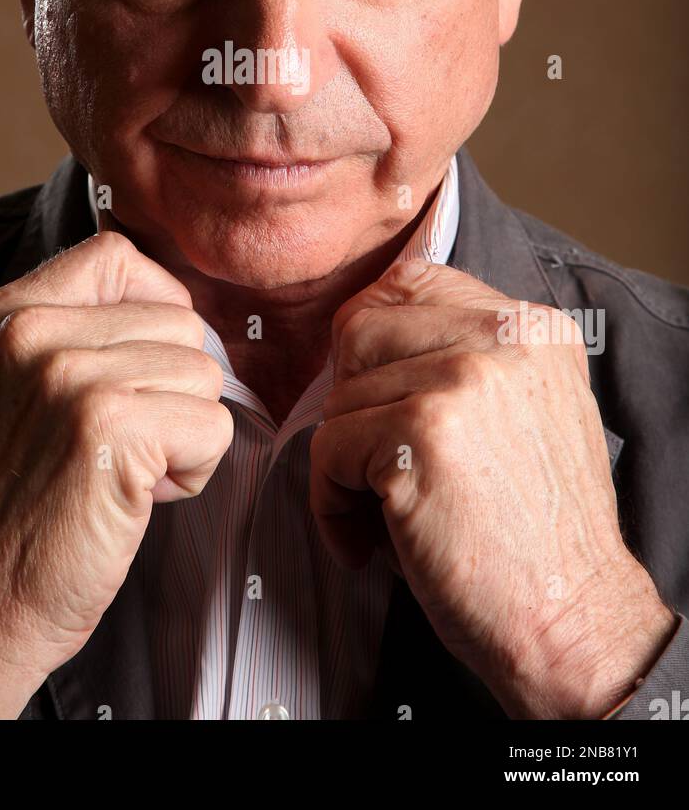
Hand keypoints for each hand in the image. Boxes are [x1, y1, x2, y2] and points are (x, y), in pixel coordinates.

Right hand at [0, 231, 232, 718]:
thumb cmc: (0, 511)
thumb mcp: (3, 392)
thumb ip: (66, 337)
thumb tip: (171, 311)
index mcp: (1, 316)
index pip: (116, 256)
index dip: (156, 305)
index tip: (146, 365)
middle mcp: (29, 332)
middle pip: (176, 321)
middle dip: (171, 389)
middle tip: (123, 448)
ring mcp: (69, 374)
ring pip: (202, 372)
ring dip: (183, 432)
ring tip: (124, 475)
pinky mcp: (110, 426)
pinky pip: (212, 424)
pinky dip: (194, 470)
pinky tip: (137, 500)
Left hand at [310, 258, 676, 717]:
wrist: (573, 618)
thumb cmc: (537, 531)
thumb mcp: (528, 410)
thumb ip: (466, 358)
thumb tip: (359, 333)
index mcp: (532, 325)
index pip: (409, 281)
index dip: (371, 340)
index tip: (375, 398)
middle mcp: (503, 337)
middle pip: (361, 328)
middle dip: (350, 401)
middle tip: (373, 465)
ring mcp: (462, 380)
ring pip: (340, 395)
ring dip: (343, 463)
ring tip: (384, 514)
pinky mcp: (422, 433)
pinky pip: (328, 449)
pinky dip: (332, 505)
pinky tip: (369, 542)